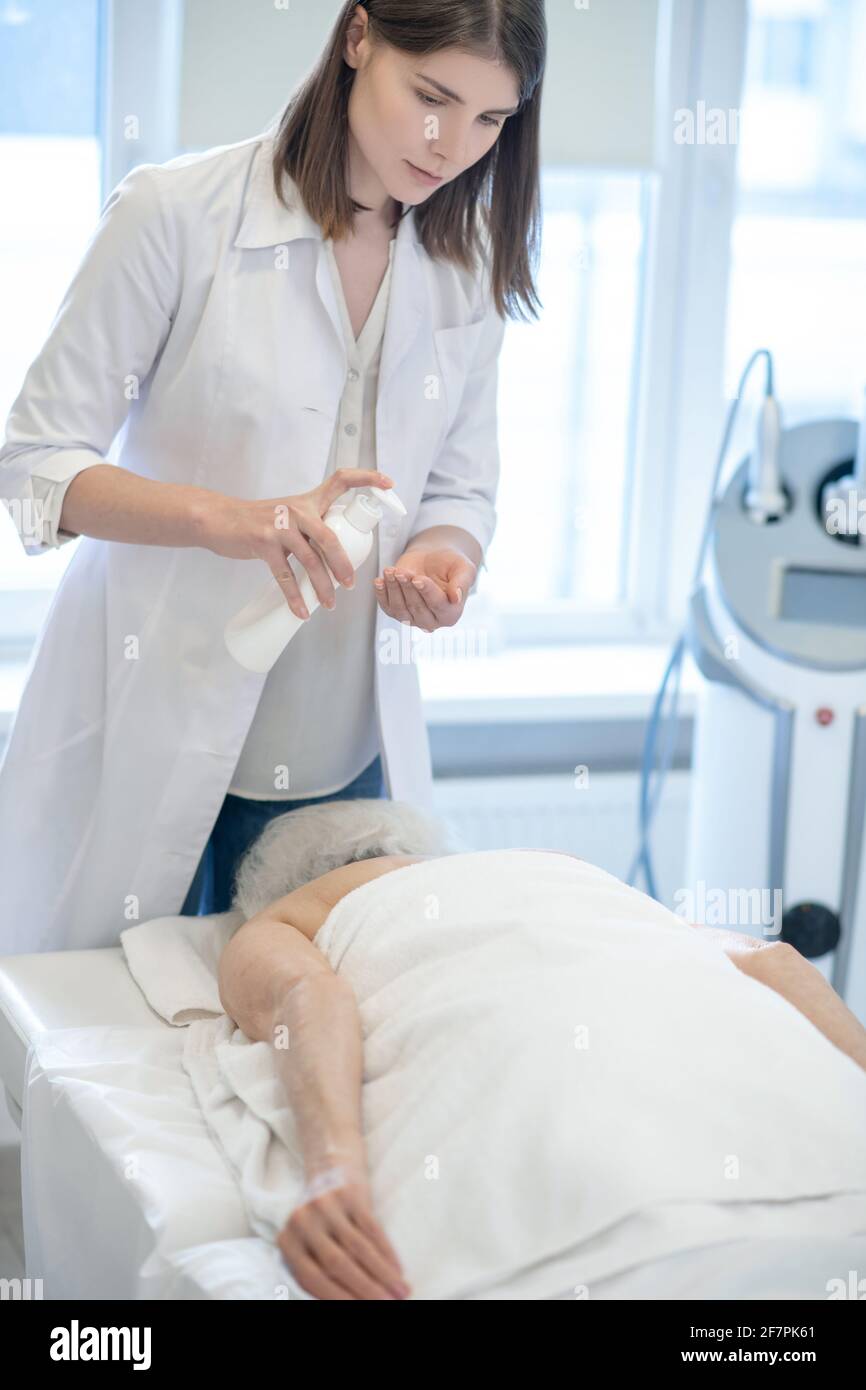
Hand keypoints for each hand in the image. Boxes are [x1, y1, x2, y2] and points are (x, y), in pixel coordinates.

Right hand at [198, 468, 394, 619]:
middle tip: (350, 584)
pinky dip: (295, 597)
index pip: (341, 480)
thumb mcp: (287, 513)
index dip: (367, 479)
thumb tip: (335, 553)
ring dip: (322, 586)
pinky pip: (285, 576)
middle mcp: (297, 509)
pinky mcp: (263, 543)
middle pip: (330, 537)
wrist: (219, 519)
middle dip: (343, 564)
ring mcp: (280, 526)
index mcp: (308, 500)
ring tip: (329, 604)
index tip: (389, 483)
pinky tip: (302, 611)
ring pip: (310, 560)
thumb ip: (310, 525)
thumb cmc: (258, 520)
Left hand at [278, 1163, 410, 1300]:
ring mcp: (326, 1204)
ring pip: (359, 1247)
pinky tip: (398, 1269)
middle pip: (337, 1264)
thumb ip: (320, 1273)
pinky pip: (372, 1228)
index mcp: (287, 1241)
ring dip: (383, 1274)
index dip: (340, 1298)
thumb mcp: (309, 1246)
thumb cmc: (319, 1223)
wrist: (329, 1170)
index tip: (365, 1311)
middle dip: (366, 1289)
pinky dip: (387, 1252)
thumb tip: (353, 1301)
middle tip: (390, 1305)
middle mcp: (303, 1221)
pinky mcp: (348, 1193)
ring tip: (402, 1291)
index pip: (312, 1279)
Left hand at [374, 547, 475, 630]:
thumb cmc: (450, 564)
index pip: (437, 605)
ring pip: (400, 609)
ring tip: (390, 571)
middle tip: (402, 571)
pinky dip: (381, 594)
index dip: (427, 592)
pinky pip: (387, 607)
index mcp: (451, 614)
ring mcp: (413, 619)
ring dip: (393, 589)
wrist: (433, 559)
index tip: (418, 579)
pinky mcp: (397, 612)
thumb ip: (462, 583)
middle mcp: (432, 621)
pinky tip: (379, 581)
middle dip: (407, 587)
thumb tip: (456, 598)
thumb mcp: (463, 569)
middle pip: (417, 608)